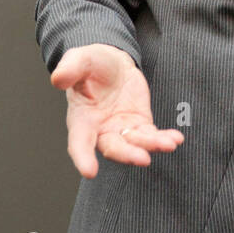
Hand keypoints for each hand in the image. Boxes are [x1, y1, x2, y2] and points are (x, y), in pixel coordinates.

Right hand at [50, 43, 183, 178]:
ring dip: (152, 146)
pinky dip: (164, 138)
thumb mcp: (79, 60)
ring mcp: (122, 129)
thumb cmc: (90, 64)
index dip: (83, 157)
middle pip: (114, 148)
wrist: (111, 63)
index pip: (79, 143)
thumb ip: (70, 69)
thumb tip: (57, 78)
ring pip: (136, 144)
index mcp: (81, 119)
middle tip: (143, 159)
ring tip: (169, 144)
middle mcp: (101, 130)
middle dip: (128, 154)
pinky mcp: (140, 124)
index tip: (89, 172)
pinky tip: (176, 139)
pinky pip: (152, 135)